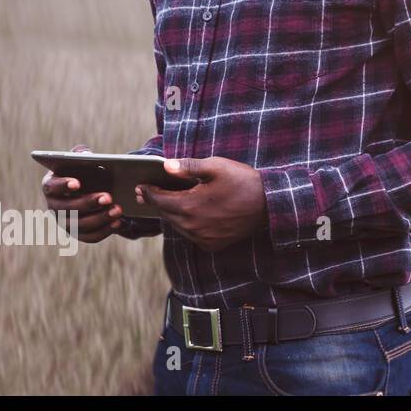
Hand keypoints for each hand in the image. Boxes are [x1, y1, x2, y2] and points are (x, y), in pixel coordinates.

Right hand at [40, 143, 124, 242]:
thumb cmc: (85, 172)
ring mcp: (64, 222)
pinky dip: (104, 231)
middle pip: (66, 209)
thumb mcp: (82, 161)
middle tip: (108, 197)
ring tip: (118, 210)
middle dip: (88, 203)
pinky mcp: (78, 234)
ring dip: (100, 218)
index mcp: (51, 186)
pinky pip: (89, 236)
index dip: (62, 185)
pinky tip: (118, 222)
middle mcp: (54, 207)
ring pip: (79, 225)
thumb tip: (85, 153)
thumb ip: (81, 154)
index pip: (51, 187)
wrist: (94, 189)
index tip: (77, 183)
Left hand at [137, 156, 265, 251]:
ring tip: (168, 202)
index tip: (141, 186)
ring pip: (177, 225)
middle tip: (147, 193)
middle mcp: (192, 225)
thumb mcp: (217, 167)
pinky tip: (190, 215)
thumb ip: (189, 166)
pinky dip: (186, 225)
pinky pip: (191, 235)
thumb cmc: (244, 182)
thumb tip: (166, 166)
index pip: (159, 199)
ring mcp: (202, 237)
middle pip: (165, 213)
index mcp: (189, 205)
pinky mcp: (212, 244)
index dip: (148, 192)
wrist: (269, 204)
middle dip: (156, 202)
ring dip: (171, 213)